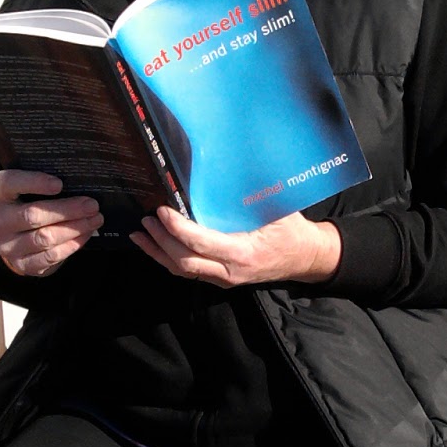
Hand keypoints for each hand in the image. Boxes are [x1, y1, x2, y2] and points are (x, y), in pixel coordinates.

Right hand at [0, 169, 102, 277]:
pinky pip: (50, 256)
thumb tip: (80, 180)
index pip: (9, 183)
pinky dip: (71, 245)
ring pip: (44, 238)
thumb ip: (43, 182)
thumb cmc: (26, 204)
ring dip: (74, 228)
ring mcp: (7, 246)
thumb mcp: (25, 189)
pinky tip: (85, 235)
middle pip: (33, 215)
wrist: (13, 239)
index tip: (59, 183)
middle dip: (67, 209)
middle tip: (92, 205)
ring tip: (94, 219)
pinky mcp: (21, 264)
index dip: (34, 182)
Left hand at [131, 207, 340, 287]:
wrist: (306, 258)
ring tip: (140, 234)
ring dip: (159, 253)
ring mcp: (224, 279)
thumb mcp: (279, 210)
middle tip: (146, 219)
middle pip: (184, 262)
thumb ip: (256, 195)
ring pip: (183, 271)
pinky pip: (189, 272)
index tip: (163, 211)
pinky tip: (155, 247)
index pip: (201, 244)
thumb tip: (233, 167)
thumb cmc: (293, 231)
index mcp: (243, 253)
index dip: (178, 229)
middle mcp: (230, 271)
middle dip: (161, 241)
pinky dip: (168, 259)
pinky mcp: (221, 278)